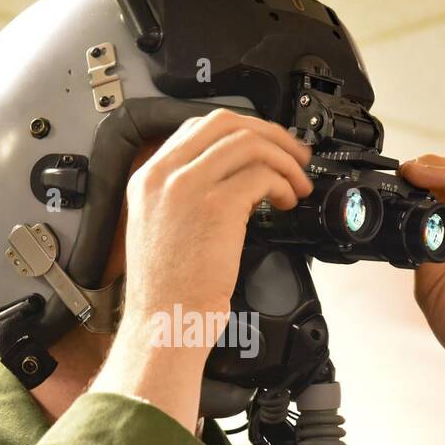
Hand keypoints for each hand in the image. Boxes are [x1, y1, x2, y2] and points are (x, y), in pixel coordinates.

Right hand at [92, 109, 311, 431]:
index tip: (265, 145)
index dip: (241, 130)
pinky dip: (283, 183)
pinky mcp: (217, 206)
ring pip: (249, 143)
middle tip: (292, 156)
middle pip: (226, 123)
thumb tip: (233, 177)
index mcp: (148, 176)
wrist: (163, 321)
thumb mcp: (160, 227)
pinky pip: (261, 175)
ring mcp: (188, 187)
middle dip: (268, 134)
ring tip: (296, 183)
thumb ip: (185, 194)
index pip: (198, 126)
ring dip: (283, 159)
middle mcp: (164, 174)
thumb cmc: (167, 289)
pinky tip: (286, 201)